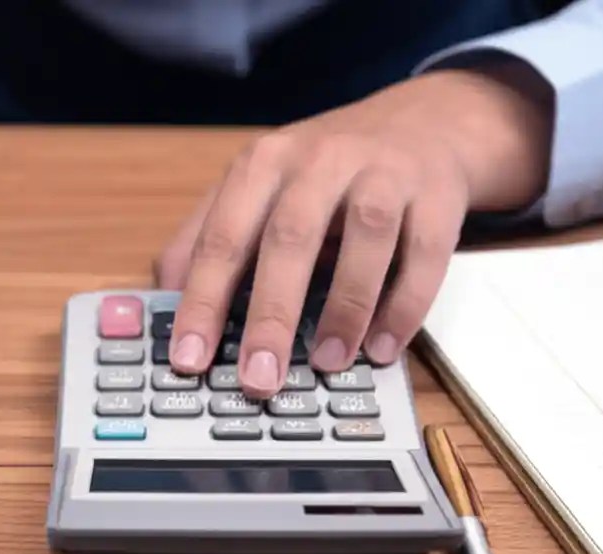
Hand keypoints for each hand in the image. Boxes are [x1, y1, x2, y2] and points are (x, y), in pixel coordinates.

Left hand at [156, 62, 550, 396]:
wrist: (419, 124)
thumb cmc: (323, 172)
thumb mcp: (258, 186)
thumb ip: (208, 233)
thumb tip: (165, 294)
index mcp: (265, 163)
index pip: (223, 236)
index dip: (203, 301)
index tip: (189, 359)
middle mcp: (321, 160)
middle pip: (290, 237)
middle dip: (271, 315)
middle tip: (258, 378)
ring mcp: (383, 173)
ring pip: (366, 237)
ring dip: (345, 308)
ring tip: (327, 364)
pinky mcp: (436, 195)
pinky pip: (425, 253)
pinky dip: (405, 306)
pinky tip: (383, 348)